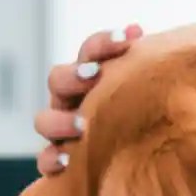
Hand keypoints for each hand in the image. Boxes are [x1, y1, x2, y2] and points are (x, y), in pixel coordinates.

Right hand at [34, 23, 143, 174]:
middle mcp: (73, 100)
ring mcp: (62, 130)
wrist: (144, 159)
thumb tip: (144, 33)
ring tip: (82, 125)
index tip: (128, 38)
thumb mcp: (152, 88)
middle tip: (93, 75)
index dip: (103, 43)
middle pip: (58, 79)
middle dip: (73, 75)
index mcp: (93, 77)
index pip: (91, 51)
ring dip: (60, 120)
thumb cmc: (148, 115)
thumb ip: (150, 65)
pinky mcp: (59, 162)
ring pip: (44, 120)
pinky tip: (67, 161)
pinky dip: (52, 159)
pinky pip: (45, 160)